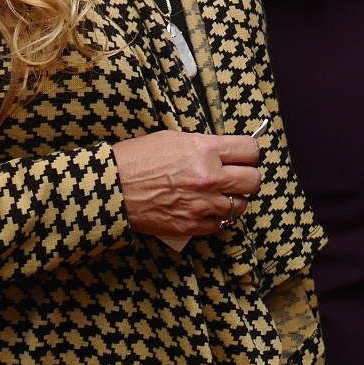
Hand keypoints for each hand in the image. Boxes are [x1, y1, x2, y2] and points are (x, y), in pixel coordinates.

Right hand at [114, 130, 262, 240]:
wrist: (110, 188)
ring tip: (217, 195)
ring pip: (241, 205)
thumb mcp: (174, 139)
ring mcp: (203, 204)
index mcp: (206, 150)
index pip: (251, 150)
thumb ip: (205, 146)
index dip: (248, 153)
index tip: (243, 156)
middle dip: (245, 177)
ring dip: (232, 199)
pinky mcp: (193, 225)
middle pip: (253, 180)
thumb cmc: (137, 159)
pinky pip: (221, 224)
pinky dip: (216, 217)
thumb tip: (227, 152)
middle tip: (234, 176)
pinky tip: (204, 209)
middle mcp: (210, 177)